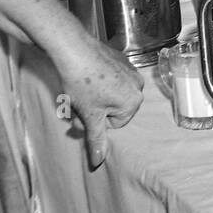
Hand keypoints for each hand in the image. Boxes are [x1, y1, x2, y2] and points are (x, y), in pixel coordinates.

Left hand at [51, 29, 143, 167]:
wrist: (74, 50)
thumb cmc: (82, 83)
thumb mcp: (89, 116)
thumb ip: (96, 139)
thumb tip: (99, 162)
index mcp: (133, 101)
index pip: (114, 124)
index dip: (95, 121)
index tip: (82, 113)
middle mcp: (138, 86)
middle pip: (114, 109)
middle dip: (95, 110)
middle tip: (77, 104)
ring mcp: (131, 70)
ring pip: (112, 94)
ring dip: (95, 97)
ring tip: (79, 90)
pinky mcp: (122, 59)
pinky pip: (112, 78)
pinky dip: (99, 81)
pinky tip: (85, 77)